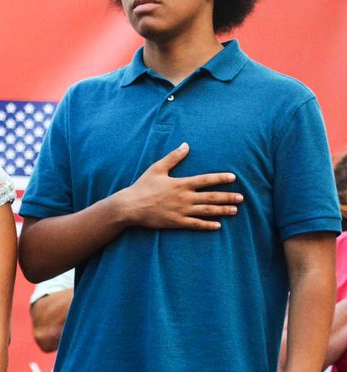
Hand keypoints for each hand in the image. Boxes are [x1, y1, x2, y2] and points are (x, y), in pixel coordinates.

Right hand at [113, 142, 241, 230]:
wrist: (131, 206)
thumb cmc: (142, 186)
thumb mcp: (157, 168)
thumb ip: (173, 157)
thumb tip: (185, 145)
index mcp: (180, 184)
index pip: (205, 180)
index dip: (220, 178)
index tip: (233, 178)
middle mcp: (184, 198)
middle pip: (211, 197)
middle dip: (227, 197)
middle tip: (241, 198)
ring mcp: (181, 211)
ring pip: (207, 211)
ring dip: (222, 210)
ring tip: (234, 210)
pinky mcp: (177, 222)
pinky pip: (196, 224)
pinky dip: (208, 225)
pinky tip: (218, 226)